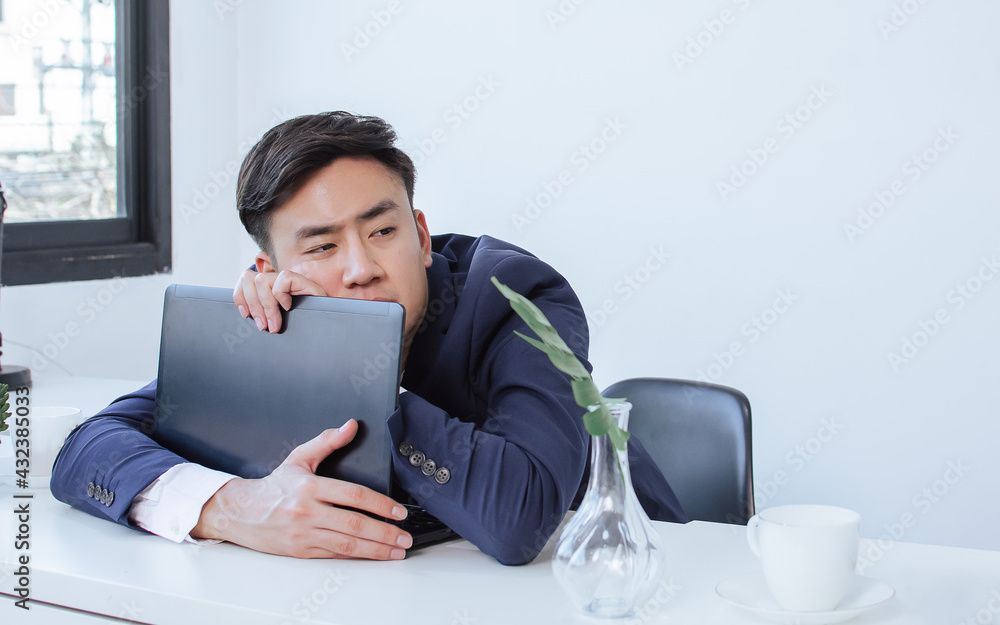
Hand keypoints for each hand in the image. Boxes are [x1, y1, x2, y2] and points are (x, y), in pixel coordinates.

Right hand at [191, 419, 411, 559]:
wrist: (239, 512)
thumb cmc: (273, 487)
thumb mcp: (299, 458)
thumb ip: (327, 441)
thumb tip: (351, 426)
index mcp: (310, 487)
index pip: (354, 496)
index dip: (381, 505)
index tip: (399, 511)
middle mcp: (307, 512)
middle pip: (355, 525)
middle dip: (385, 533)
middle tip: (405, 537)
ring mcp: (304, 534)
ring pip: (347, 545)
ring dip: (376, 550)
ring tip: (397, 551)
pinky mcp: (301, 551)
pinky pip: (334, 555)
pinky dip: (357, 556)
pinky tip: (373, 556)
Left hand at [233, 267, 326, 332]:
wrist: (327, 327)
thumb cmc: (304, 326)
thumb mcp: (277, 322)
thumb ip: (262, 315)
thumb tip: (244, 317)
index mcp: (269, 288)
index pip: (245, 279)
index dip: (240, 296)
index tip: (245, 315)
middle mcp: (278, 281)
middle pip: (248, 278)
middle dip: (253, 306)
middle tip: (263, 326)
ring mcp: (290, 280)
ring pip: (262, 280)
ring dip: (266, 306)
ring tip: (275, 323)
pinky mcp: (302, 280)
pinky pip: (282, 280)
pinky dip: (282, 296)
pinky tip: (289, 307)